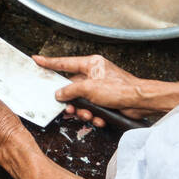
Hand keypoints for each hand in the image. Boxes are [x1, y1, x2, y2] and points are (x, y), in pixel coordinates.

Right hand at [34, 54, 154, 123]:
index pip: (64, 63)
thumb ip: (71, 91)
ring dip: (83, 111)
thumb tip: (59, 94)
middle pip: (72, 88)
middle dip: (71, 102)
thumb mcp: (90, 89)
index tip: (37, 60)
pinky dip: (94, 116)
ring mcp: (99, 88)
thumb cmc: (121, 89)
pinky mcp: (105, 101)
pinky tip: (100, 118)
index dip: (49, 62)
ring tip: (89, 115)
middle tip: (69, 109)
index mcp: (91, 64)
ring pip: (81, 101)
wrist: (140, 102)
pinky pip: (91, 109)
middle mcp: (94, 75)